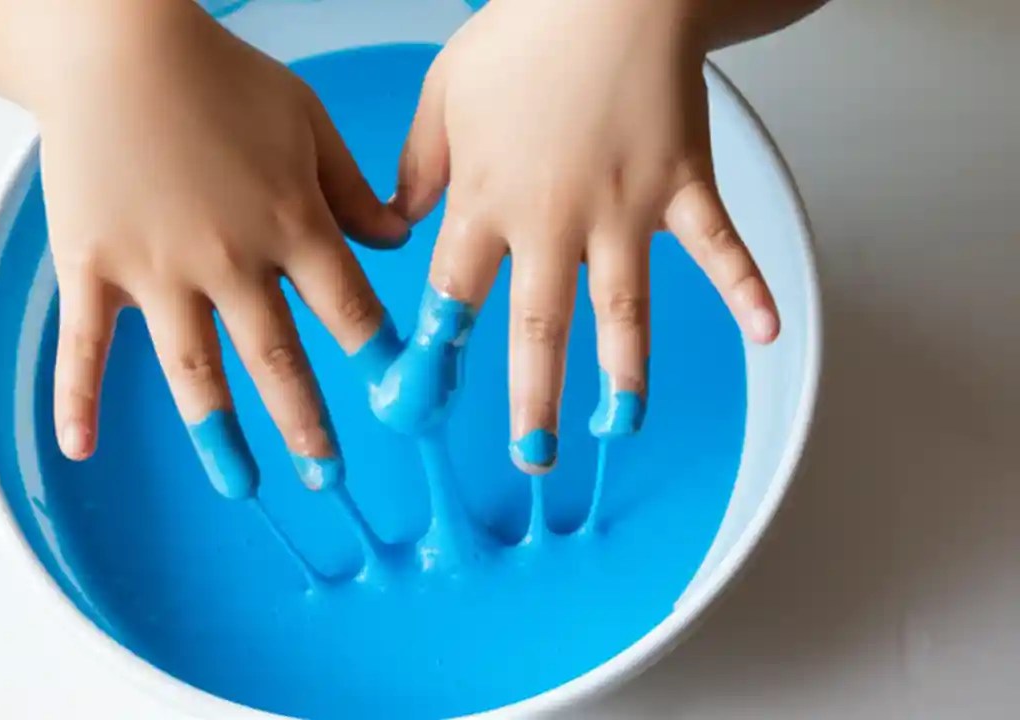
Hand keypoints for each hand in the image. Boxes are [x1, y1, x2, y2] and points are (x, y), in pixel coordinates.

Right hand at [40, 1, 406, 495]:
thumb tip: (397, 239)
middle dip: (308, 423)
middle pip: (279, 359)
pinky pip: (85, 343)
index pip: (350, 309)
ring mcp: (158, 269)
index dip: (378, 357)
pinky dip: (76, 397)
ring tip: (240, 487)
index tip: (400, 404)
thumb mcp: (307, 121)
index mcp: (290, 222)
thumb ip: (352, 189)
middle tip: (329, 476)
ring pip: (195, 371)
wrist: (118, 44)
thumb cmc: (219, 75)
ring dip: (219, 435)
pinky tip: (78, 447)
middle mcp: (231, 259)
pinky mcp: (93, 264)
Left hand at [381, 0, 778, 471]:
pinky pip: (719, 246)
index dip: (436, 350)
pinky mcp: (683, 186)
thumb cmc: (521, 34)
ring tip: (618, 428)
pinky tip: (768, 333)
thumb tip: (393, 221)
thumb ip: (415, 166)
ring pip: (623, 309)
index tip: (427, 400)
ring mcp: (623, 208)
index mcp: (486, 200)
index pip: (452, 293)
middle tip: (531, 456)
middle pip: (537, 327)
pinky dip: (747, 288)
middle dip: (531, 399)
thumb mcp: (442, 94)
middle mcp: (552, 219)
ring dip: (623, 374)